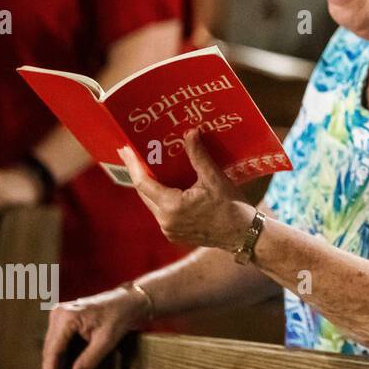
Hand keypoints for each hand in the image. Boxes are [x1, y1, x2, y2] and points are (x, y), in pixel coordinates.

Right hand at [41, 283, 148, 368]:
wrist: (128, 300)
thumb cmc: (120, 316)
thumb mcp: (107, 340)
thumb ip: (89, 360)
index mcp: (67, 317)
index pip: (54, 351)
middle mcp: (57, 314)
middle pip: (50, 351)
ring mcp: (58, 315)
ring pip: (52, 349)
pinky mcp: (62, 320)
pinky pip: (57, 343)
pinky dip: (60, 359)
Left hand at [118, 129, 248, 250]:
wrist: (244, 235)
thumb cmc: (231, 206)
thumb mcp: (215, 178)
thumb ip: (198, 156)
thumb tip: (190, 133)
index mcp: (172, 206)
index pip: (143, 183)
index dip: (133, 165)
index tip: (124, 150)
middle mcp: (165, 221)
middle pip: (145, 193)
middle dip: (141, 174)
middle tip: (136, 155)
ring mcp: (169, 230)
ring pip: (153, 204)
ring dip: (153, 187)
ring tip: (154, 169)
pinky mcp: (175, 235)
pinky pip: (163, 213)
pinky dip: (164, 199)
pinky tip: (171, 189)